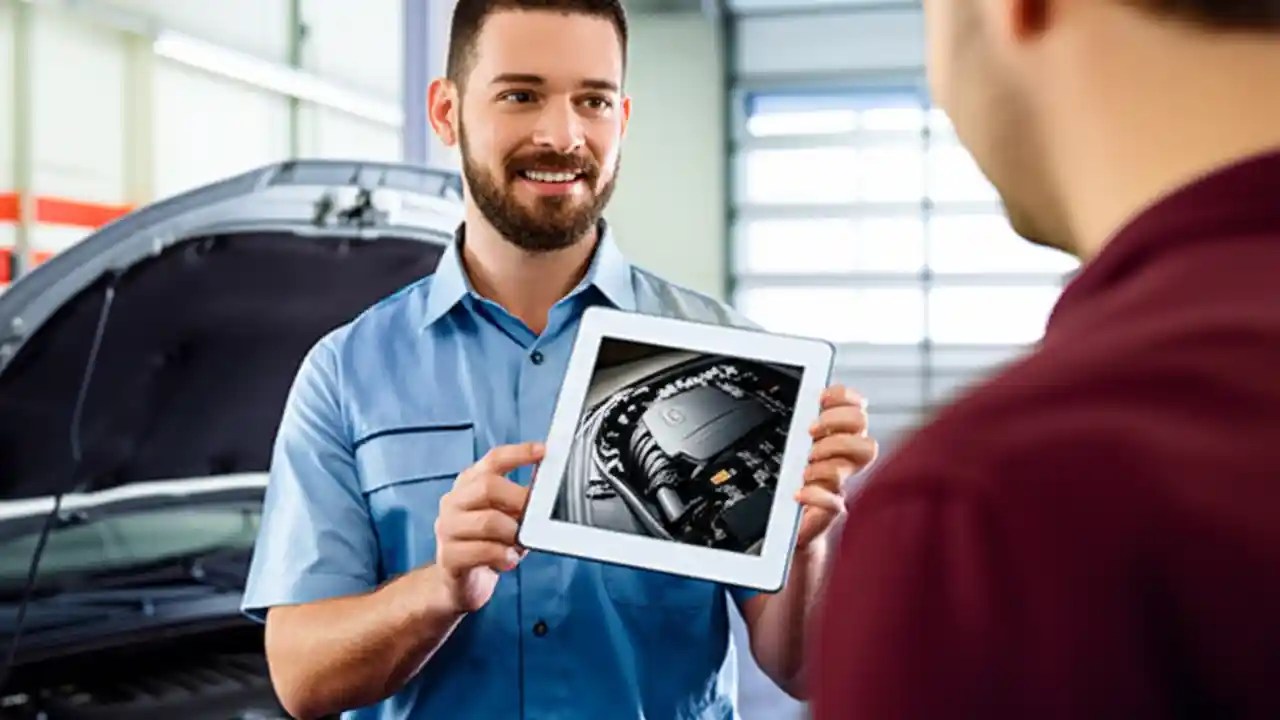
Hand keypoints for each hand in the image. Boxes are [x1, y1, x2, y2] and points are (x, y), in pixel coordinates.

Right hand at [434, 441, 544, 613]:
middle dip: (518, 499)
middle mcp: (454, 501)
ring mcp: (447, 528)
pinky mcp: (448, 556)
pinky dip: (502, 556)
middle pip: (487, 486)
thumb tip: (550, 487)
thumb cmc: (489, 545)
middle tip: (535, 515)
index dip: (518, 453)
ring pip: (487, 521)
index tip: (543, 451)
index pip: (493, 460)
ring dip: (512, 533)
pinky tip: (508, 560)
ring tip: (518, 545)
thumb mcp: (509, 518)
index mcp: (469, 484)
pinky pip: (481, 550)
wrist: (461, 583)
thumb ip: (522, 501)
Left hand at [794, 385, 877, 549]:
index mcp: (840, 441)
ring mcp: (839, 487)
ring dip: (823, 464)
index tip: (822, 397)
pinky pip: (833, 503)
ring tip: (804, 470)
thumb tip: (803, 398)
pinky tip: (799, 493)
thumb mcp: (794, 447)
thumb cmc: (791, 483)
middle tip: (811, 432)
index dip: (846, 399)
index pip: (857, 412)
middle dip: (837, 429)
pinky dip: (815, 495)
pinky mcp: (829, 512)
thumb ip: (804, 424)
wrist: (787, 527)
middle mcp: (845, 462)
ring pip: (846, 468)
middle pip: (864, 437)